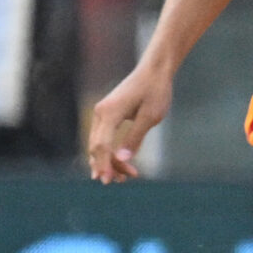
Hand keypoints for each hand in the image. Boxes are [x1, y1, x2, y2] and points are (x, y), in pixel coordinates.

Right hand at [87, 66, 170, 182]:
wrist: (154, 71)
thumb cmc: (155, 91)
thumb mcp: (150, 116)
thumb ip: (135, 137)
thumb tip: (122, 158)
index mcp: (110, 113)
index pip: (101, 145)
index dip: (104, 164)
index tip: (109, 180)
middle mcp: (100, 112)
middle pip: (97, 146)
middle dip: (108, 165)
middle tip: (122, 181)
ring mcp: (102, 113)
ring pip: (98, 143)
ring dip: (108, 160)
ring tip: (124, 176)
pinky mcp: (107, 114)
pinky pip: (103, 137)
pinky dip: (109, 150)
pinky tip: (118, 163)